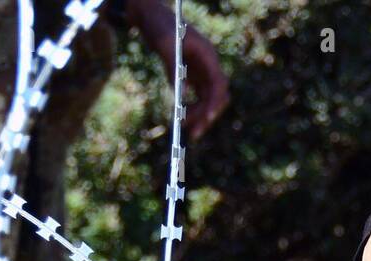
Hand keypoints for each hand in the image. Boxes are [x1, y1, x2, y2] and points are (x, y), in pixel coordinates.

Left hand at [127, 0, 229, 140]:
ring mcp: (201, 71)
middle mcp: (208, 65)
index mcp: (208, 55)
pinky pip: (198, 97)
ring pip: (208, 99)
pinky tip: (181, 116)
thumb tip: (181, 95)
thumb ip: (173, 68)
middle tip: (194, 133)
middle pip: (216, 96)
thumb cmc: (159, 26)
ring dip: (199, 115)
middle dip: (207, 115)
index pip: (218, 84)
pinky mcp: (192, 75)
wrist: (152, 17)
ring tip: (183, 126)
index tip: (206, 119)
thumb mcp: (165, 44)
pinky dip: (191, 108)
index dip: (214, 103)